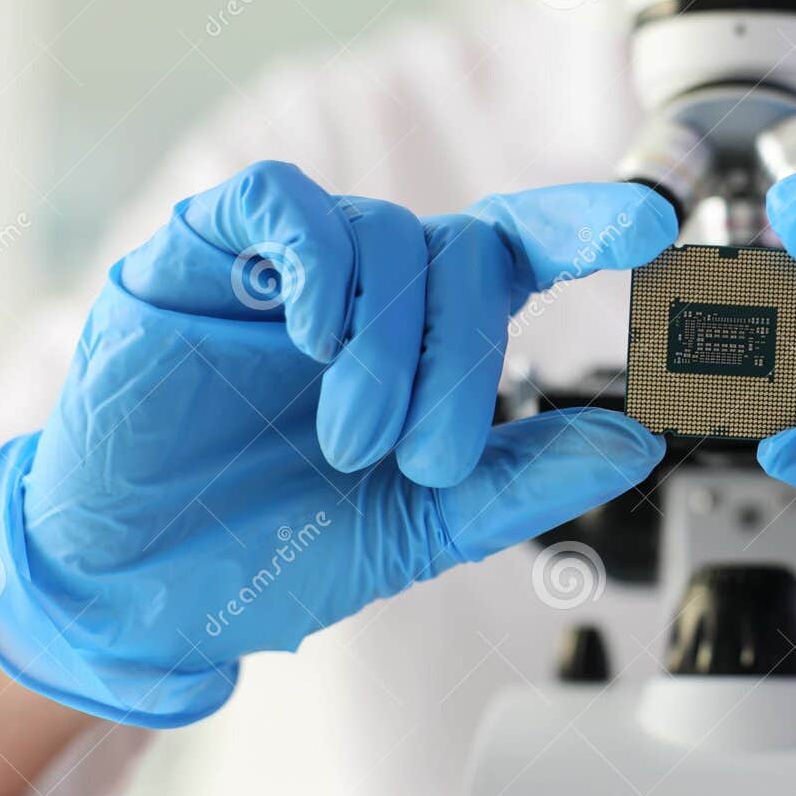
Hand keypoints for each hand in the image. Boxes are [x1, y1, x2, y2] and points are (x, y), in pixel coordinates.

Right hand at [0, 161, 675, 726]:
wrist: (143, 593)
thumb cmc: (275, 551)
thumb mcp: (418, 528)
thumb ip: (521, 482)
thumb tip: (637, 439)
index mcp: (424, 344)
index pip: (516, 253)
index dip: (585, 226)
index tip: (652, 226)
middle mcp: (366, 294)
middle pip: (463, 251)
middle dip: (465, 359)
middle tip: (423, 459)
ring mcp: (284, 270)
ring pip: (384, 235)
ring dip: (389, 345)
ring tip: (352, 440)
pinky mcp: (196, 260)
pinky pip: (275, 201)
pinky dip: (315, 259)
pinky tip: (312, 334)